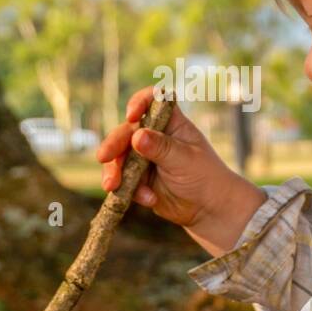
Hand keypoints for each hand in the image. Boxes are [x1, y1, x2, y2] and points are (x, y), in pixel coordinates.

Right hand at [96, 86, 266, 256]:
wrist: (208, 209)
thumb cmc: (205, 176)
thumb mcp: (185, 160)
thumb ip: (162, 148)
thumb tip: (137, 136)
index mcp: (170, 123)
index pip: (152, 101)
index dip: (139, 103)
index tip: (131, 116)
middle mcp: (154, 136)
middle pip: (126, 132)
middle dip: (114, 144)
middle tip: (104, 157)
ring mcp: (143, 157)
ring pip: (118, 158)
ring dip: (113, 171)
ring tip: (113, 187)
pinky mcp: (137, 178)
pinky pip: (123, 181)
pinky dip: (130, 190)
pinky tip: (150, 200)